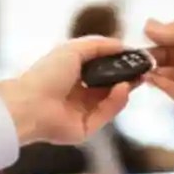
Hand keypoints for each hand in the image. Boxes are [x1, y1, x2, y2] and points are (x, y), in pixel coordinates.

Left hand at [0, 36, 137, 145]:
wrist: (30, 104)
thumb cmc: (46, 74)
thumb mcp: (73, 50)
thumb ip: (99, 45)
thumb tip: (122, 44)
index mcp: (72, 76)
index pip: (101, 70)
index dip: (118, 63)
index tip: (135, 57)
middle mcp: (78, 95)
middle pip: (109, 87)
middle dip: (126, 77)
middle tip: (143, 69)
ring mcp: (82, 113)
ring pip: (111, 101)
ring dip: (124, 89)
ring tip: (135, 77)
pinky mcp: (86, 129)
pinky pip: (106, 114)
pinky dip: (117, 102)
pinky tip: (122, 88)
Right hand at [142, 9, 173, 108]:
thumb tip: (146, 26)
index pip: (171, 44)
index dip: (153, 46)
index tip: (133, 48)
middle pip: (171, 64)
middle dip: (152, 63)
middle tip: (132, 63)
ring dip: (158, 77)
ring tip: (142, 71)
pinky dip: (171, 90)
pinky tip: (158, 80)